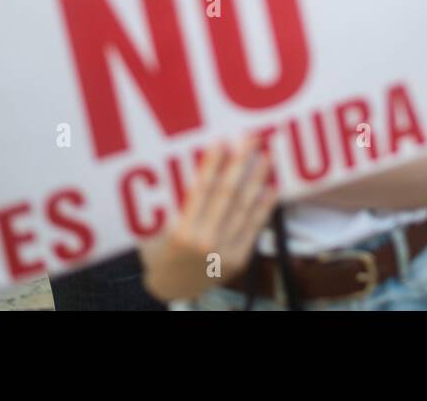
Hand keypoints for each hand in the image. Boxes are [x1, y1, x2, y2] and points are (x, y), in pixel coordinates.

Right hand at [139, 138, 276, 302]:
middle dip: (241, 163)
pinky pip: (255, 227)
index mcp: (182, 232)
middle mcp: (206, 241)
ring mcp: (225, 251)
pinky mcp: (240, 259)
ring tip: (267, 156)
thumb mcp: (155, 229)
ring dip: (258, 180)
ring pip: (245, 208)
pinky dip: (264, 207)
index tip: (223, 141)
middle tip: (252, 139)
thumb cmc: (161, 251)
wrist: (174, 288)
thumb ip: (173, 203)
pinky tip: (271, 187)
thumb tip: (190, 165)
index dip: (214, 163)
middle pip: (228, 194)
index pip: (202, 189)